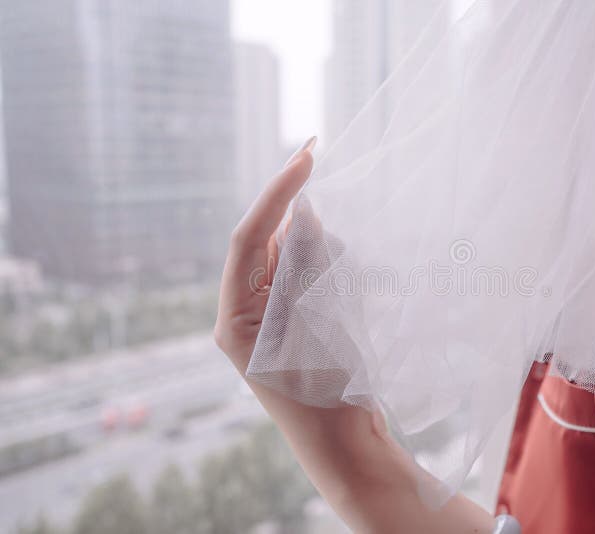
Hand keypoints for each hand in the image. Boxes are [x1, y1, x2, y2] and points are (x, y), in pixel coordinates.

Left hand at [213, 136, 492, 532]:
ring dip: (326, 261)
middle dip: (309, 237)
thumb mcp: (315, 323)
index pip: (249, 238)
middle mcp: (246, 312)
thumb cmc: (327, 392)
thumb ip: (306, 264)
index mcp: (235, 316)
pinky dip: (333, 276)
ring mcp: (271, 317)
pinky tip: (349, 302)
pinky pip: (311, 279)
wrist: (345, 444)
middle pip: (274, 246)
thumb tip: (302, 214)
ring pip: (296, 259)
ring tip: (344, 304)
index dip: (278, 194)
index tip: (307, 157)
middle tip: (339, 261)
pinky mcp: (295, 321)